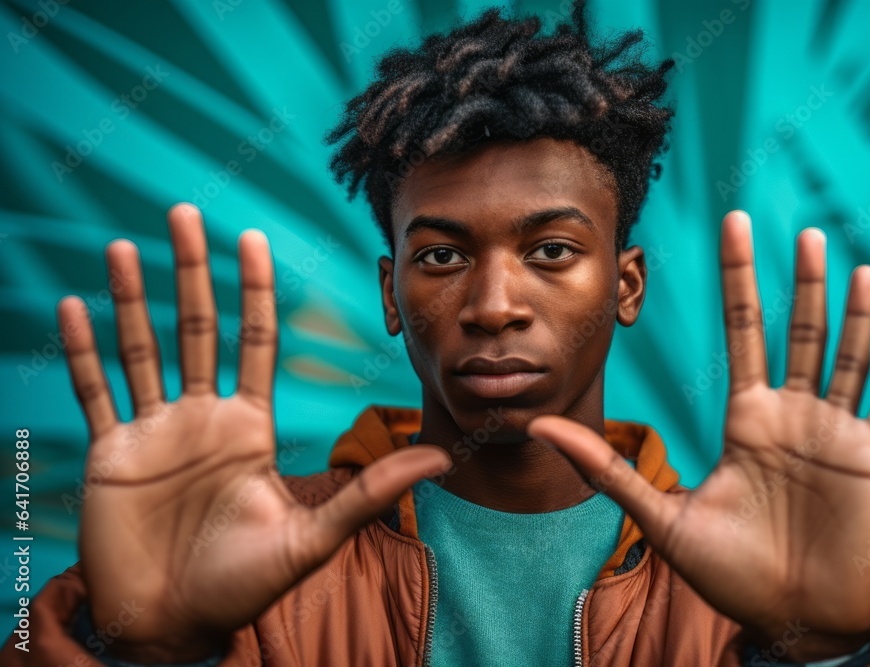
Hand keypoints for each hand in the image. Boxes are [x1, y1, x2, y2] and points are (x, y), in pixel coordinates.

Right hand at [60, 203, 450, 660]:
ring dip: (131, 298)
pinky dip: (81, 352)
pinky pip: (94, 391)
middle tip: (185, 212)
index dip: (254, 289)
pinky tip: (71, 307)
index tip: (253, 237)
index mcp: (250, 427)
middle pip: (196, 327)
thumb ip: (370, 493)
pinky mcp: (111, 453)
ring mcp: (155, 432)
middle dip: (192, 271)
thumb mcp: (312, 538)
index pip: (254, 341)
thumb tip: (441, 458)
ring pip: (142, 348)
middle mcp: (203, 418)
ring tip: (124, 246)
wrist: (177, 624)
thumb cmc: (245, 587)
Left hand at [528, 210, 869, 660]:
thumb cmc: (729, 574)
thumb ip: (606, 468)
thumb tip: (540, 426)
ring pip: (846, 357)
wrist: (789, 618)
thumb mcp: (662, 517)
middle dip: (799, 283)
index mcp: (745, 419)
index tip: (733, 226)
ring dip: (854, 313)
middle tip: (803, 231)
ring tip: (855, 266)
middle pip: (797, 333)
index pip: (743, 331)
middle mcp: (789, 415)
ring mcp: (832, 433)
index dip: (738, 279)